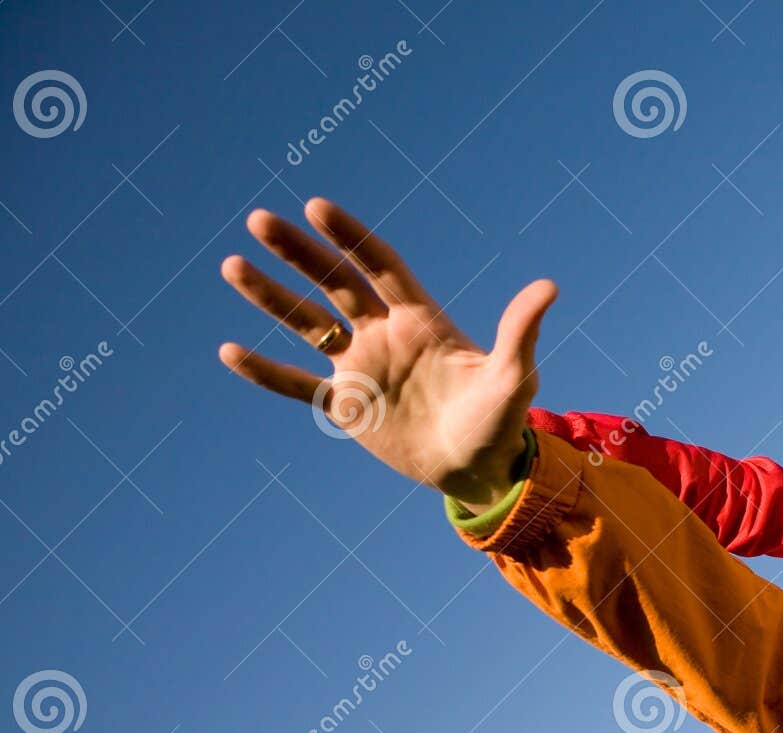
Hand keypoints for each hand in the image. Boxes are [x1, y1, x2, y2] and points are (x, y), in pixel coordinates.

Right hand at [217, 198, 557, 509]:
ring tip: (232, 265)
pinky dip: (265, 371)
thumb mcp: (513, 377)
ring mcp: (361, 367)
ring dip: (271, 298)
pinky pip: (297, 384)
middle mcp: (384, 334)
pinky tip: (228, 350)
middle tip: (259, 220)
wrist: (479, 471)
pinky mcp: (346, 405)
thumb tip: (549, 286)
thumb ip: (520, 332)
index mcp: (420, 319)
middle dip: (298, 252)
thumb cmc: (501, 421)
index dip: (349, 236)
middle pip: (333, 282)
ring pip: (307, 324)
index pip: (379, 265)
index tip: (316, 207)